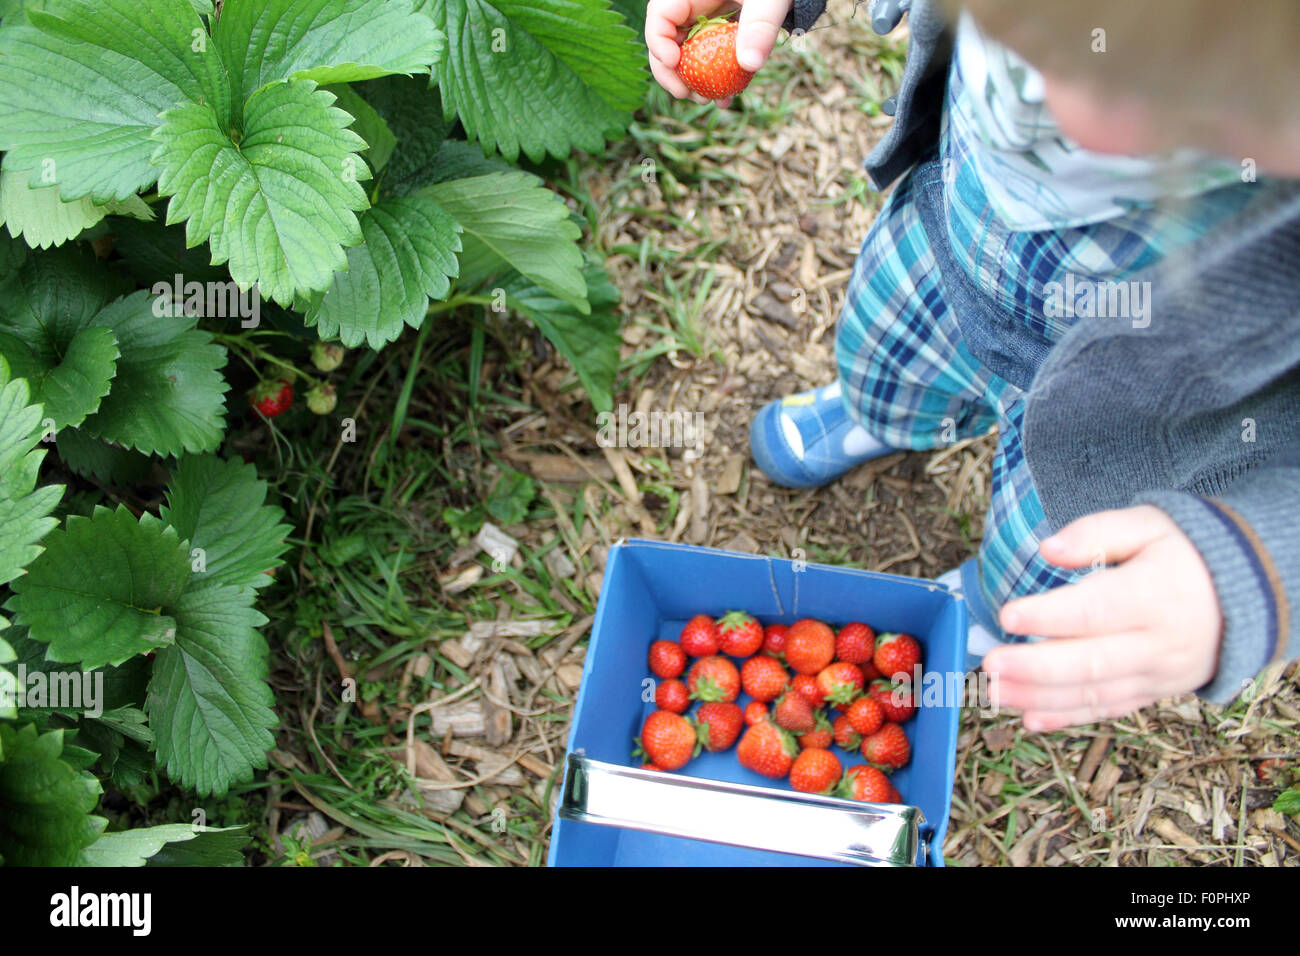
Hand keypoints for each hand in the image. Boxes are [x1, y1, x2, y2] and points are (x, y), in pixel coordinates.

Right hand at [646, 0, 792, 104]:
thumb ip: (760, 24)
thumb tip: (750, 64)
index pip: (659, 15)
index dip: (658, 40)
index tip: (675, 63)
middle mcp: (692, 6)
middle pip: (665, 40)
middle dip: (672, 72)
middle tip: (687, 94)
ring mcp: (704, 22)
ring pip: (685, 55)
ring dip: (693, 83)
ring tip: (710, 100)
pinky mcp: (717, 36)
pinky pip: (707, 61)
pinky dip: (714, 80)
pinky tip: (726, 97)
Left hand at [983, 505, 1223, 731]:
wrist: (1246, 594)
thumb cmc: (1186, 552)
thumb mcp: (1149, 524)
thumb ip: (1097, 532)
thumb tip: (1048, 547)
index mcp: (1156, 595)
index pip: (1096, 611)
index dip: (1050, 615)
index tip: (1007, 614)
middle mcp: (1159, 643)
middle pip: (1091, 662)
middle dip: (1035, 667)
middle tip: (990, 664)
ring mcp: (1158, 674)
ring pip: (1095, 693)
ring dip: (1040, 697)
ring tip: (995, 692)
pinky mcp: (1155, 692)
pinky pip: (1109, 710)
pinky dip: (1069, 718)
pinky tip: (1029, 719)